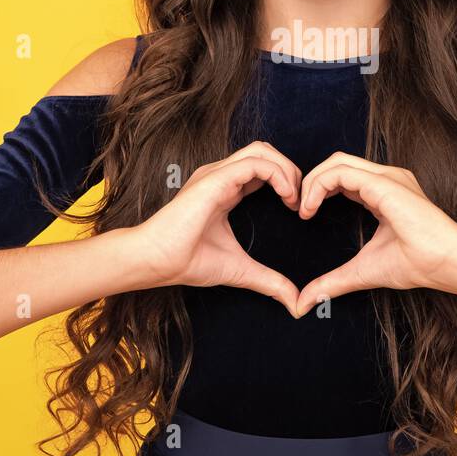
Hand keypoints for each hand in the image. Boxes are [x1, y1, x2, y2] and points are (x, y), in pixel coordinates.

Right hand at [126, 141, 302, 316]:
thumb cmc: (188, 262)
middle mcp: (221, 176)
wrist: (157, 261)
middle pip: (265, 152)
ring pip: (262, 151)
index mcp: (225, 189)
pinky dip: (277, 174)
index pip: (262, 169)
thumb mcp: (240, 270)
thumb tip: (295, 304)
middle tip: (300, 201)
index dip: (285, 182)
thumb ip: (269, 282)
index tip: (297, 209)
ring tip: (294, 197)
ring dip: (286, 169)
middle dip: (289, 170)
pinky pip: (255, 163)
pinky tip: (286, 197)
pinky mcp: (215, 178)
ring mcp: (217, 174)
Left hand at [292, 152, 456, 317]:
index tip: (305, 216)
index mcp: (383, 193)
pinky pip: (341, 172)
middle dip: (311, 181)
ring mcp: (386, 177)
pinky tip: (311, 208)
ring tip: (303, 209)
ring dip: (312, 181)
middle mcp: (385, 179)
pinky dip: (319, 185)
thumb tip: (303, 304)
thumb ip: (332, 283)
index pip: (343, 176)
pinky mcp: (383, 183)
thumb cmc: (415, 264)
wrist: (444, 263)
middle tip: (298, 209)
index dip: (319, 190)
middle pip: (337, 162)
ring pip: (337, 162)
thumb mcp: (361, 271)